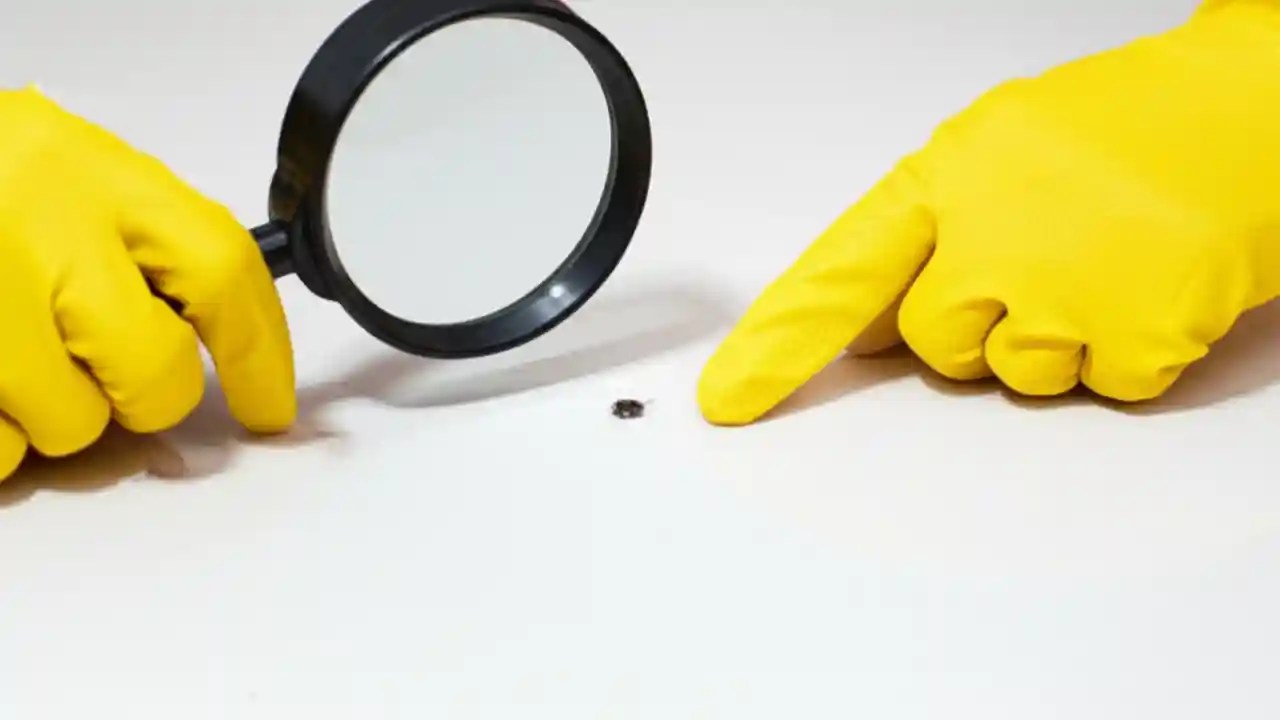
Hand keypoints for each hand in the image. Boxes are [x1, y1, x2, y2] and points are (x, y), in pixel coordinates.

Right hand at [0, 87, 295, 480]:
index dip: (259, 352)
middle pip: (151, 365)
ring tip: (20, 361)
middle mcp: (35, 221)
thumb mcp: (74, 182)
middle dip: (147, 397)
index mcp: (96, 174)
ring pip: (68, 422)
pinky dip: (0, 442)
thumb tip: (220, 355)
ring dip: (59, 418)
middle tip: (114, 377)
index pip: (220, 268)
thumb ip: (145, 255)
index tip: (268, 407)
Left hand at [698, 1, 1279, 424]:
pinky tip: (1151, 286)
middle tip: (1043, 262)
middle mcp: (990, 237)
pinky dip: (1128, 354)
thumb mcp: (998, 157)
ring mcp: (1061, 288)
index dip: (778, 346)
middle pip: (932, 346)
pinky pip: (1102, 388)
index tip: (731, 399)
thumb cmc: (1129, 124)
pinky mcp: (1135, 334)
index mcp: (947, 182)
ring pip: (1013, 377)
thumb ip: (920, 240)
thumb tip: (858, 331)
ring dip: (1054, 341)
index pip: (837, 276)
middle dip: (975, 328)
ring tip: (1106, 263)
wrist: (1256, 107)